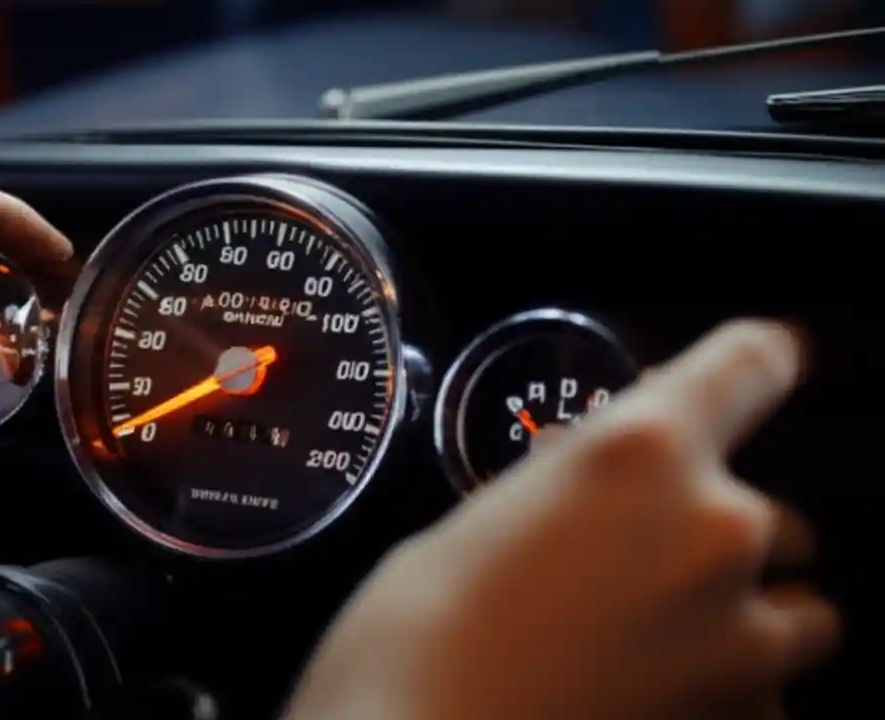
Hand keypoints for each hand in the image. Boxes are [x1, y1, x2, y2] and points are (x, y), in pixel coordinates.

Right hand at [287, 320, 839, 718]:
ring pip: (798, 616)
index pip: (750, 364)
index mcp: (639, 452)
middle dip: (714, 535)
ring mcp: (744, 638)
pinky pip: (769, 697)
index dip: (757, 364)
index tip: (766, 369)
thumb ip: (561, 492)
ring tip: (657, 645)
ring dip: (741, 619)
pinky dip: (726, 695)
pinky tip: (650, 699)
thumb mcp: (476, 526)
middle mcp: (714, 531)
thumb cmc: (417, 637)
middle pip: (773, 514)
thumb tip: (584, 487)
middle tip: (636, 568)